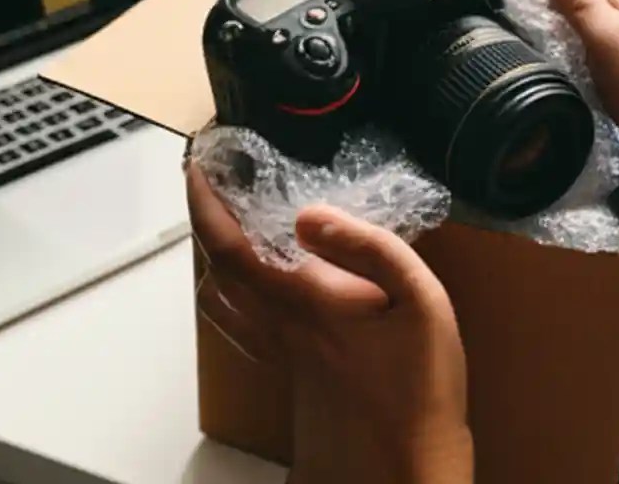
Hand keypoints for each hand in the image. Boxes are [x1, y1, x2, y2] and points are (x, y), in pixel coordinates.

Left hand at [188, 166, 471, 483]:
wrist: (404, 470)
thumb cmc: (420, 390)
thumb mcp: (420, 303)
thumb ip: (369, 248)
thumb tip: (310, 214)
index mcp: (304, 301)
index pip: (230, 244)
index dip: (205, 202)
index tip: (197, 165)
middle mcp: (278, 325)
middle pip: (215, 268)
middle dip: (204, 220)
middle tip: (210, 184)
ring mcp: (278, 352)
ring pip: (217, 300)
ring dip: (210, 257)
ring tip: (224, 226)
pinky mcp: (288, 372)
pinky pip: (236, 325)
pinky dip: (225, 294)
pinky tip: (245, 288)